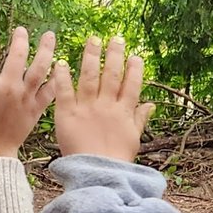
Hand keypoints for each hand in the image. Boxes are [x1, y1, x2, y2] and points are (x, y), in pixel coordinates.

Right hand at [0, 27, 57, 161]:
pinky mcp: (35, 109)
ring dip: (45, 50)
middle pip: (18, 55)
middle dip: (20, 39)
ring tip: (50, 36)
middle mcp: (8, 86)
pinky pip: (49, 91)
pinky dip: (56, 78)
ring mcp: (24, 97)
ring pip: (39, 68)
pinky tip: (60, 67)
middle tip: (22, 30)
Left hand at [52, 36, 153, 162]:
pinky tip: (60, 62)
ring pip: (90, 77)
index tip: (135, 55)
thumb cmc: (116, 160)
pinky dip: (62, 76)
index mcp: (124, 112)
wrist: (97, 174)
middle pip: (111, 75)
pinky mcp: (67, 114)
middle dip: (114, 55)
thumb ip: (140, 118)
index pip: (132, 84)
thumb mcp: (133, 138)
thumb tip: (152, 104)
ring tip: (92, 40)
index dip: (134, 69)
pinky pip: (65, 91)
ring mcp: (87, 108)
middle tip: (115, 38)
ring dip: (91, 57)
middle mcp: (106, 106)